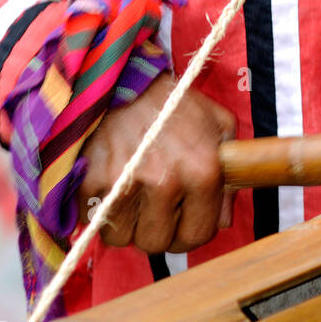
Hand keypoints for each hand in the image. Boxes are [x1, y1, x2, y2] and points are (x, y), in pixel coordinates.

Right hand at [77, 73, 237, 253]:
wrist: (124, 77)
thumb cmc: (174, 103)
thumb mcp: (217, 125)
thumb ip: (230, 173)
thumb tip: (223, 220)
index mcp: (203, 171)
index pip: (198, 235)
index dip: (188, 229)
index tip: (180, 217)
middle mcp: (166, 181)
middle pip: (157, 244)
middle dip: (155, 228)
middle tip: (152, 202)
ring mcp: (125, 183)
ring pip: (123, 238)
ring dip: (125, 222)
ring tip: (130, 189)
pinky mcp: (91, 182)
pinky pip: (93, 221)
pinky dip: (98, 209)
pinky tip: (108, 181)